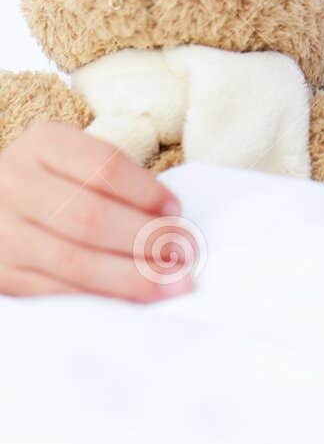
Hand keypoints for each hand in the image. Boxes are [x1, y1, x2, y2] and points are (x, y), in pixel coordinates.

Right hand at [0, 122, 195, 300]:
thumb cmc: (51, 179)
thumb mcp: (74, 158)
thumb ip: (114, 180)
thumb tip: (169, 220)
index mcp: (42, 145)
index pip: (104, 167)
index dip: (147, 192)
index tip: (177, 210)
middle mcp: (16, 185)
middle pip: (90, 217)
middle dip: (146, 239)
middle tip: (184, 252)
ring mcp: (3, 233)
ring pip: (75, 261)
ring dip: (132, 277)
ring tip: (173, 283)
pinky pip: (56, 292)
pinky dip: (101, 297)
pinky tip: (134, 298)